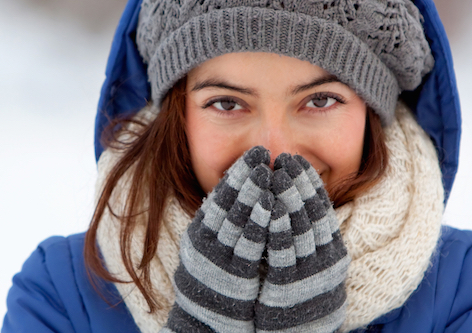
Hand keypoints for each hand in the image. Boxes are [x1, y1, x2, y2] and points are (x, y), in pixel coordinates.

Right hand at [163, 146, 272, 332]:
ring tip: (266, 173)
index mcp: (201, 232)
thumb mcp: (212, 245)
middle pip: (227, 203)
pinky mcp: (234, 275)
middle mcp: (206, 242)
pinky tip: (270, 206)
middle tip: (260, 155)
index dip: (237, 173)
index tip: (253, 154)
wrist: (208, 320)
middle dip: (245, 177)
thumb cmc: (216, 279)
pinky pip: (247, 245)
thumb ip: (222, 221)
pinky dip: (259, 223)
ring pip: (236, 220)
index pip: (219, 196)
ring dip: (252, 194)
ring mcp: (218, 258)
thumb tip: (238, 191)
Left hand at [255, 153, 348, 332]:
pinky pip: (285, 254)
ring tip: (278, 174)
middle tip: (286, 159)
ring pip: (301, 230)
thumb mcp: (310, 260)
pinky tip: (271, 209)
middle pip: (313, 214)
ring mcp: (309, 273)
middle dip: (299, 184)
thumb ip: (306, 233)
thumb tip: (294, 198)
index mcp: (331, 249)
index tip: (297, 160)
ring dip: (290, 199)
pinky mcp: (290, 287)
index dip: (309, 183)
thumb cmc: (301, 291)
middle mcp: (325, 259)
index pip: (322, 208)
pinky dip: (280, 230)